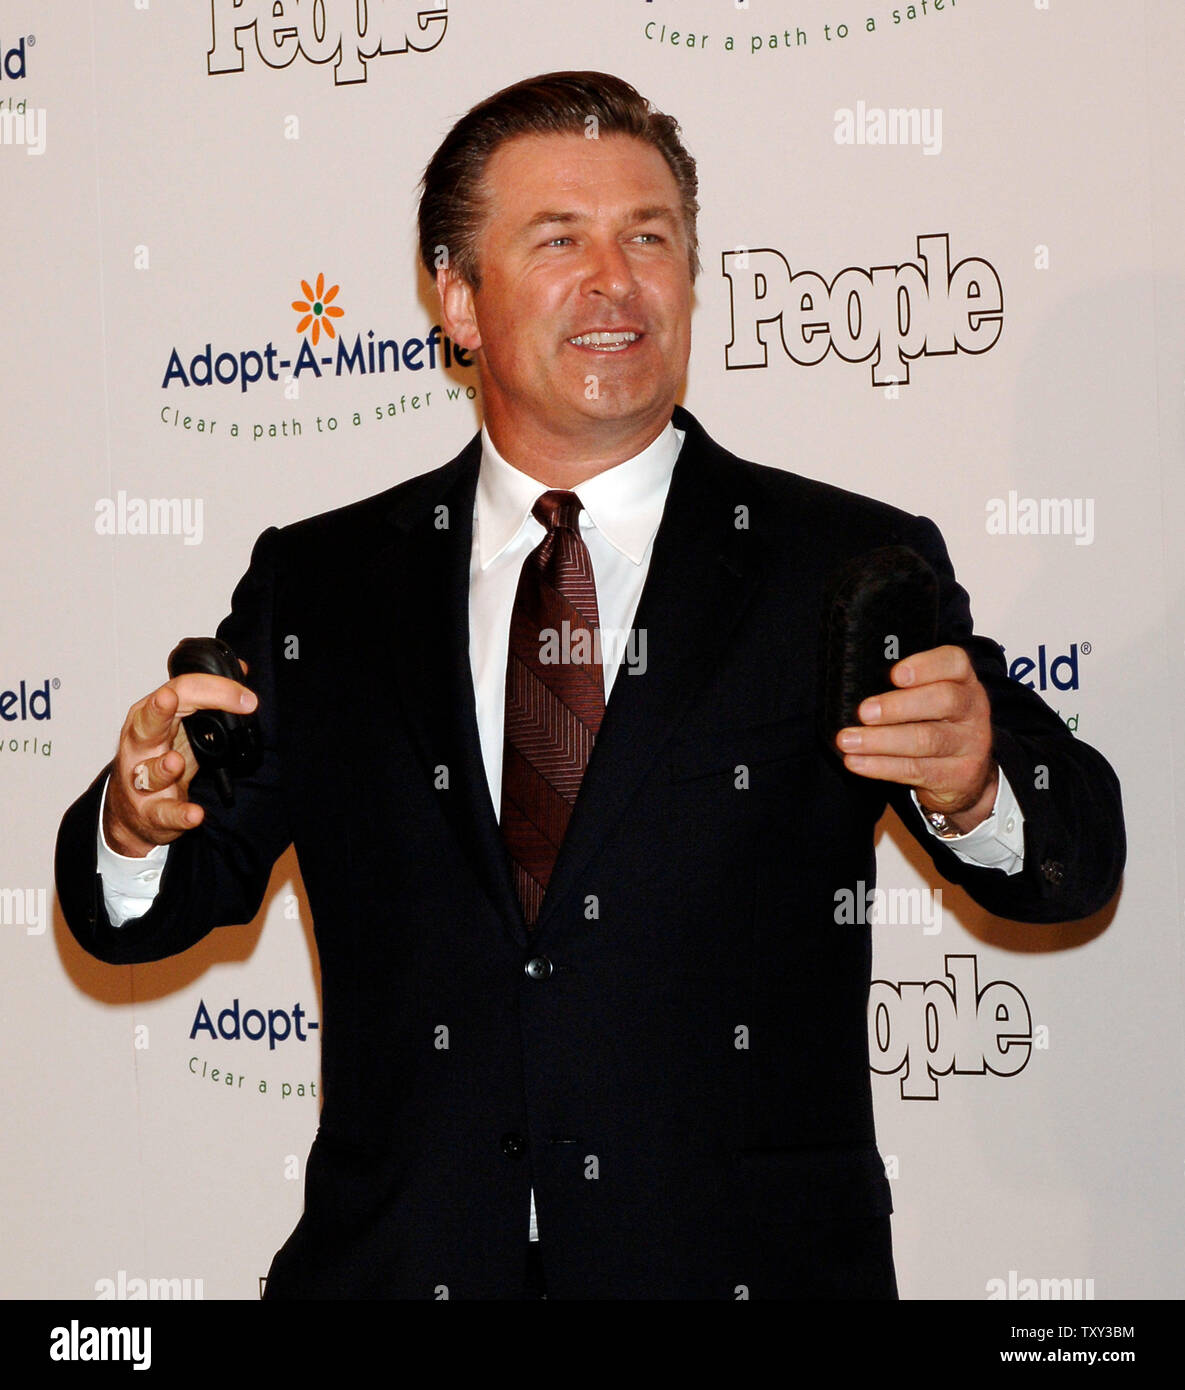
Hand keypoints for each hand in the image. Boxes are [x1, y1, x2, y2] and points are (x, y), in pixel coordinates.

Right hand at [103, 663, 255, 856]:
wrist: (133, 811)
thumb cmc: (157, 759)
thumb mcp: (182, 723)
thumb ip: (208, 696)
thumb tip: (240, 668)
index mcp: (151, 718)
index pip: (179, 693)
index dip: (213, 691)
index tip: (246, 699)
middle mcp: (141, 745)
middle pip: (146, 723)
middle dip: (157, 710)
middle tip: (169, 699)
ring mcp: (141, 780)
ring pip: (149, 771)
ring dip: (162, 767)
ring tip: (176, 762)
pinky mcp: (150, 811)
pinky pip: (164, 813)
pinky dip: (179, 814)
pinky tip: (194, 813)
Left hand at [835, 645, 997, 833]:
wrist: (966, 778)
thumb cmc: (935, 726)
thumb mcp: (930, 700)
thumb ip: (905, 689)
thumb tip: (856, 686)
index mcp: (964, 682)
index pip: (955, 662)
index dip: (926, 666)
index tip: (895, 674)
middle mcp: (972, 710)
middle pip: (943, 700)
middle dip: (898, 706)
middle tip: (864, 712)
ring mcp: (969, 745)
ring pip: (926, 739)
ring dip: (881, 740)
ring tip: (849, 740)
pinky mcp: (958, 776)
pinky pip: (916, 770)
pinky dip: (881, 766)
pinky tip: (857, 761)